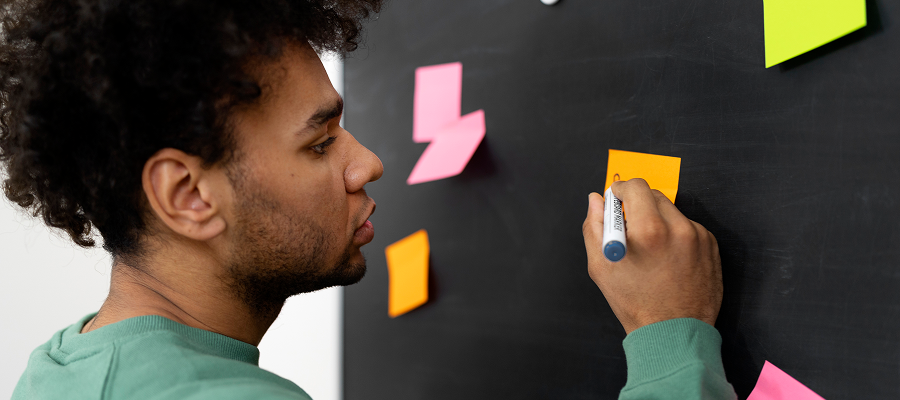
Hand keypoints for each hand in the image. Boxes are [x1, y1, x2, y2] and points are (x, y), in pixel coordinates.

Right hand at [582, 178, 722, 333]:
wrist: (673, 332)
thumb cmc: (636, 303)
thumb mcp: (602, 267)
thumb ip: (595, 226)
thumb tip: (596, 201)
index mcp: (649, 230)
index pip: (635, 186)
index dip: (621, 189)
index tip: (617, 197)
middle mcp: (677, 228)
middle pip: (654, 194)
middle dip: (639, 205)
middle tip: (631, 226)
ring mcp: (698, 236)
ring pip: (671, 211)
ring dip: (658, 221)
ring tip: (652, 251)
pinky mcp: (710, 245)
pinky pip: (688, 227)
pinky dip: (676, 235)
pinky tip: (669, 259)